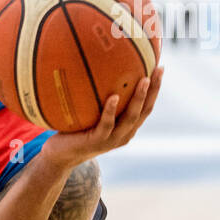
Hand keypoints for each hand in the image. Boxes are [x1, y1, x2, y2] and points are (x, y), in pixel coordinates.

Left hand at [41, 67, 163, 168]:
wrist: (59, 155)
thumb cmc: (75, 130)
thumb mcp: (91, 112)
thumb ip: (98, 97)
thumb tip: (97, 65)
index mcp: (126, 127)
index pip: (146, 106)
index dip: (155, 89)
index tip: (160, 68)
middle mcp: (124, 134)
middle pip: (145, 110)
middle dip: (154, 90)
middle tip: (159, 70)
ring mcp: (111, 139)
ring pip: (130, 117)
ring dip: (139, 98)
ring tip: (144, 80)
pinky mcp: (97, 142)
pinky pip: (106, 124)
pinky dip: (111, 110)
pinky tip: (113, 97)